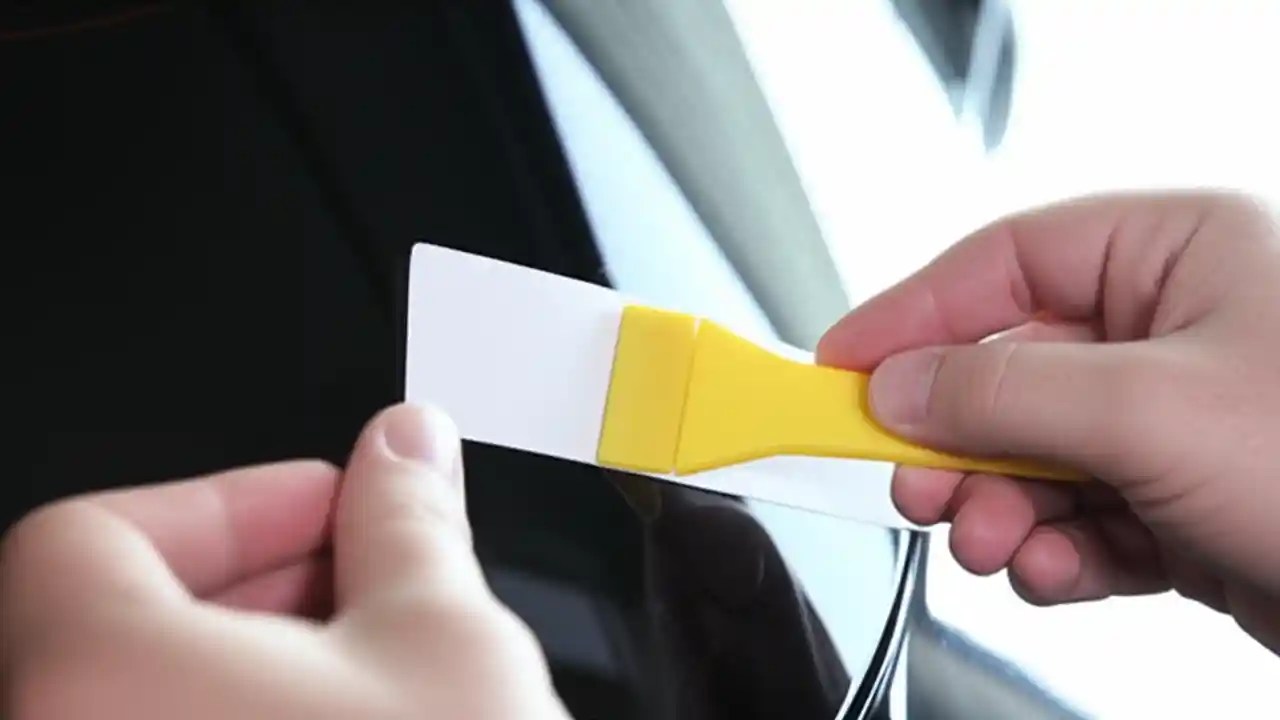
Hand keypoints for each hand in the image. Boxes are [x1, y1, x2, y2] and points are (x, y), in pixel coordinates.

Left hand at [1, 404, 569, 719]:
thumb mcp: (446, 636)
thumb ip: (408, 516)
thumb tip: (408, 448)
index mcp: (99, 680)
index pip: (90, 534)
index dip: (229, 502)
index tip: (327, 505)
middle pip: (119, 617)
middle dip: (267, 577)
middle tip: (373, 574)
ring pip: (154, 697)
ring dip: (268, 658)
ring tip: (388, 667)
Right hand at [817, 191, 1279, 651]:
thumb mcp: (1149, 410)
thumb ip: (1003, 389)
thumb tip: (901, 385)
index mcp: (1177, 256)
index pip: (1003, 265)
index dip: (911, 315)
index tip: (841, 364)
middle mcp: (1172, 331)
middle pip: (1007, 369)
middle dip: (956, 438)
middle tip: (912, 480)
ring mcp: (1174, 420)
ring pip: (1033, 451)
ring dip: (1001, 505)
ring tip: (998, 541)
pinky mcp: (1179, 500)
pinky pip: (1077, 512)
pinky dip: (1054, 548)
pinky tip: (1058, 567)